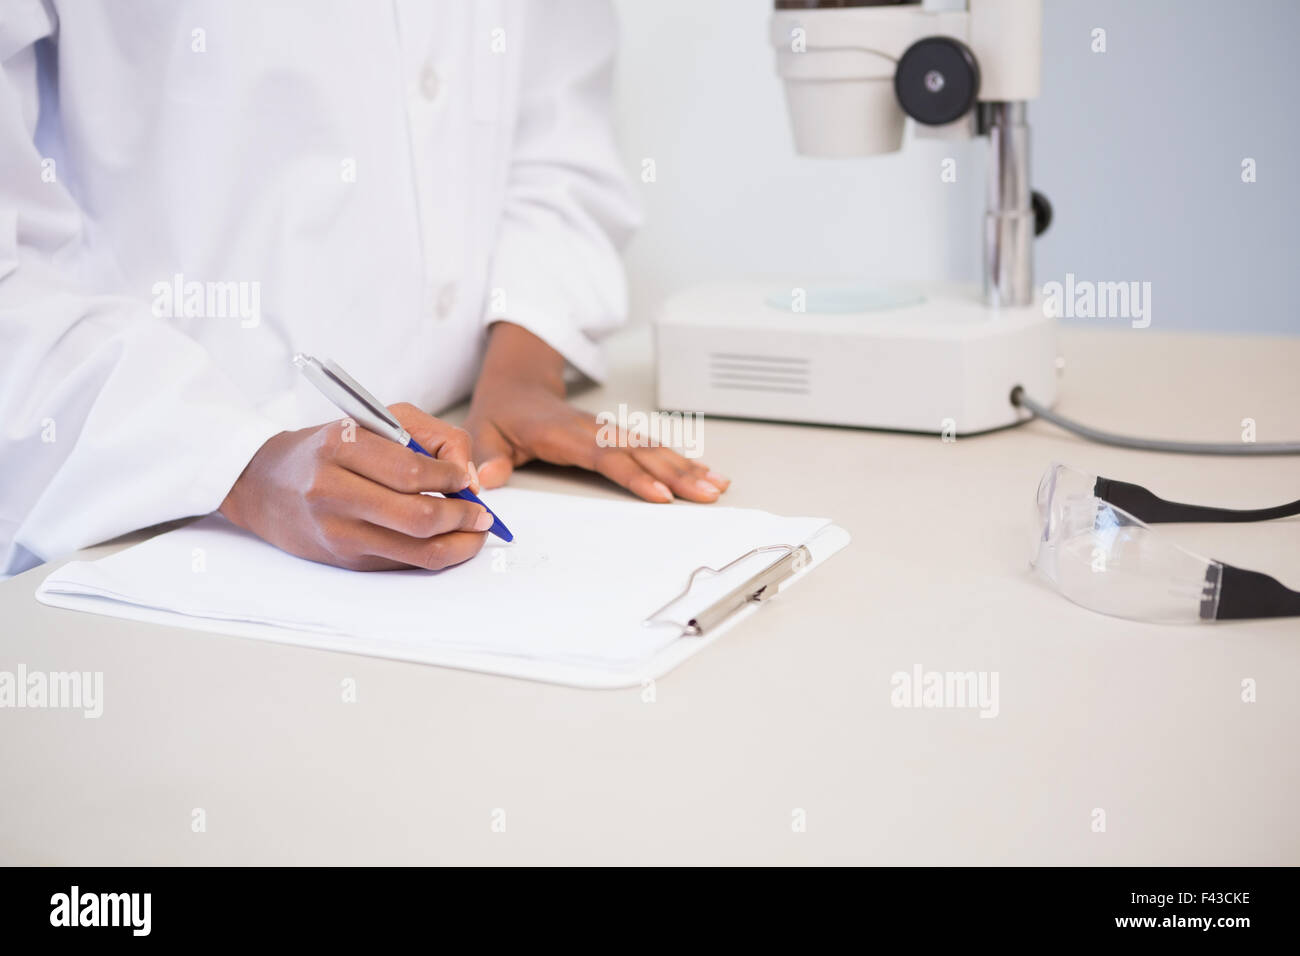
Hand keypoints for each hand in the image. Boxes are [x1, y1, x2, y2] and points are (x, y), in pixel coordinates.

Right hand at [219, 403, 492, 570]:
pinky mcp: (346, 559)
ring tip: (476, 530)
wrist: (264, 484)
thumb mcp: (378, 420)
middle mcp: (334, 491)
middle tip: (483, 513)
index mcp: (341, 446)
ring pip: (419, 550)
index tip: (467, 479)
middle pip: (419, 516)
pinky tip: (449, 540)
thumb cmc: (331, 447)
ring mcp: (339, 531)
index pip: (413, 471)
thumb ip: (431, 436)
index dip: (453, 478)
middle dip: (464, 516)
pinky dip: (438, 554)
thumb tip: (469, 476)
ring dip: (461, 543)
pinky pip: (406, 563)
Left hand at [464, 323, 729, 502]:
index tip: (660, 494)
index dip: (634, 474)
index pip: (604, 455)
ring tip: (717, 486)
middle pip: (640, 451)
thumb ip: (484, 458)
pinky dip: (681, 460)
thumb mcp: (481, 434)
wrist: (515, 385)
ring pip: (653, 447)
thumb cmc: (501, 414)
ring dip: (686, 467)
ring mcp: (608, 430)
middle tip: (707, 494)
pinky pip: (652, 446)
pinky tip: (704, 472)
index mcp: (563, 432)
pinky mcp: (617, 435)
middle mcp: (592, 429)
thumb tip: (486, 480)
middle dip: (677, 473)